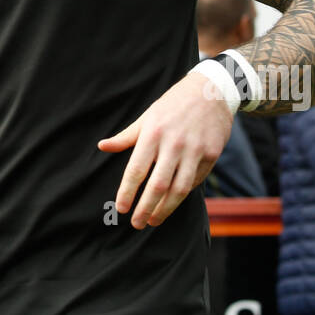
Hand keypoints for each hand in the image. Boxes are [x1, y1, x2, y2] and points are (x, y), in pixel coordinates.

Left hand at [98, 71, 234, 229]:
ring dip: (165, 210)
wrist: (211, 91)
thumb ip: (126, 137)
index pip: (136, 169)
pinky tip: (173, 203)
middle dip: (145, 208)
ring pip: (179, 190)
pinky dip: (183, 195)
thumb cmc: (173, 105)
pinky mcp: (211, 155)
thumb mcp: (147, 116)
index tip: (121, 208)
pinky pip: (195, 181)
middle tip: (136, 224)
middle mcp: (173, 144)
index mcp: (153, 133)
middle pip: (157, 186)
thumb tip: (102, 147)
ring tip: (153, 221)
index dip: (127, 192)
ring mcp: (194, 150)